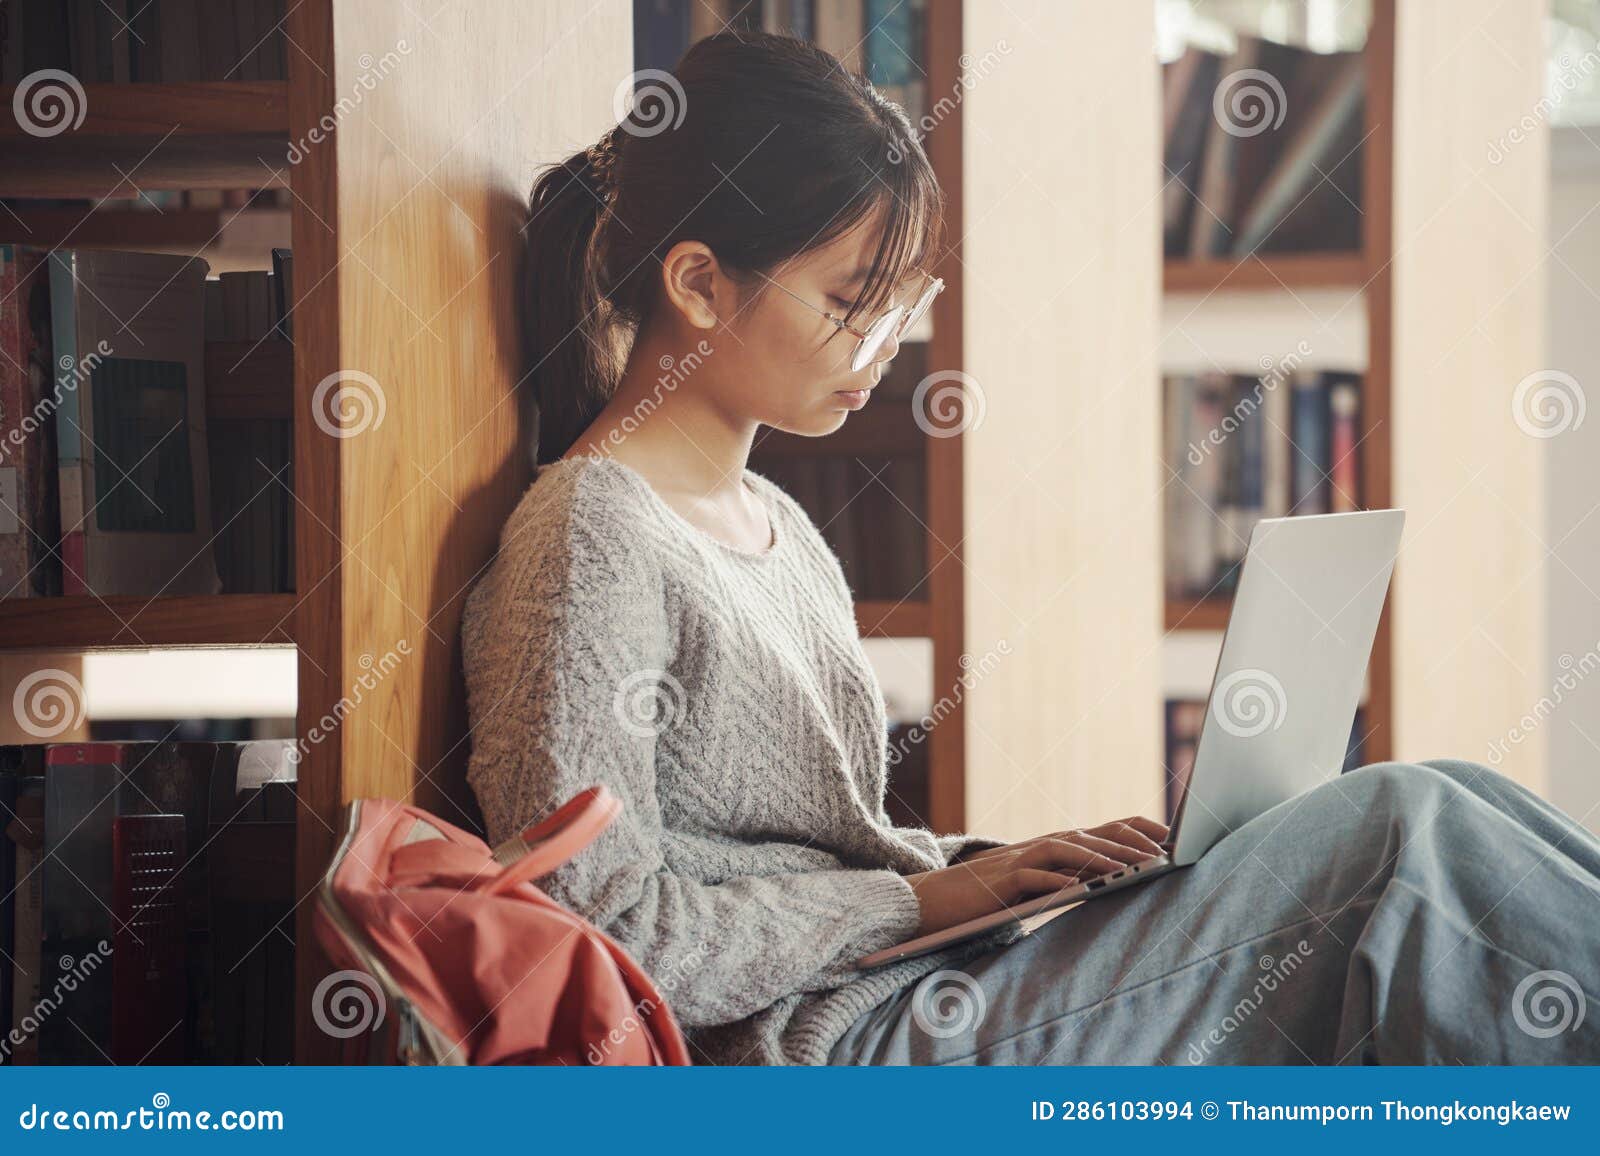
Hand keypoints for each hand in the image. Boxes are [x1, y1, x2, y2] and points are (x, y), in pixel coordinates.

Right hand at [904, 816, 1168, 935]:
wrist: (930, 902)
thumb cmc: (982, 898)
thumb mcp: (1030, 886)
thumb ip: (1061, 880)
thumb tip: (1101, 884)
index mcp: (1046, 847)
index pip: (1096, 830)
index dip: (1131, 827)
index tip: (1167, 832)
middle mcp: (1035, 847)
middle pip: (1088, 833)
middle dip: (1128, 838)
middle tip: (1164, 847)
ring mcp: (1016, 861)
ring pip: (1066, 849)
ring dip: (1101, 856)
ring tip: (1134, 866)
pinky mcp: (998, 883)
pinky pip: (1032, 877)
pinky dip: (1057, 879)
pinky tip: (1080, 886)